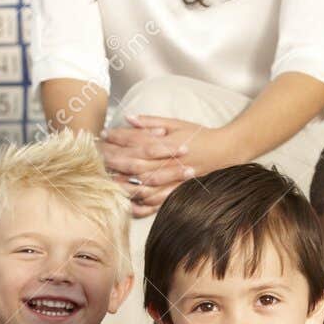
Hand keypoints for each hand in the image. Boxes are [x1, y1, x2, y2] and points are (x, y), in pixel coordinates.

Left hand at [101, 116, 225, 216]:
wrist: (225, 150)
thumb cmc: (199, 134)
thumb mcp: (176, 123)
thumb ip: (151, 122)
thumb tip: (128, 118)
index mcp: (166, 143)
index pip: (137, 140)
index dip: (118, 138)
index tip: (103, 135)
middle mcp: (168, 161)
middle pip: (135, 163)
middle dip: (114, 162)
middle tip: (98, 159)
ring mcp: (174, 178)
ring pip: (145, 185)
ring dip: (125, 185)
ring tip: (107, 184)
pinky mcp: (179, 190)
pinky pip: (159, 201)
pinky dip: (144, 205)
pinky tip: (130, 205)